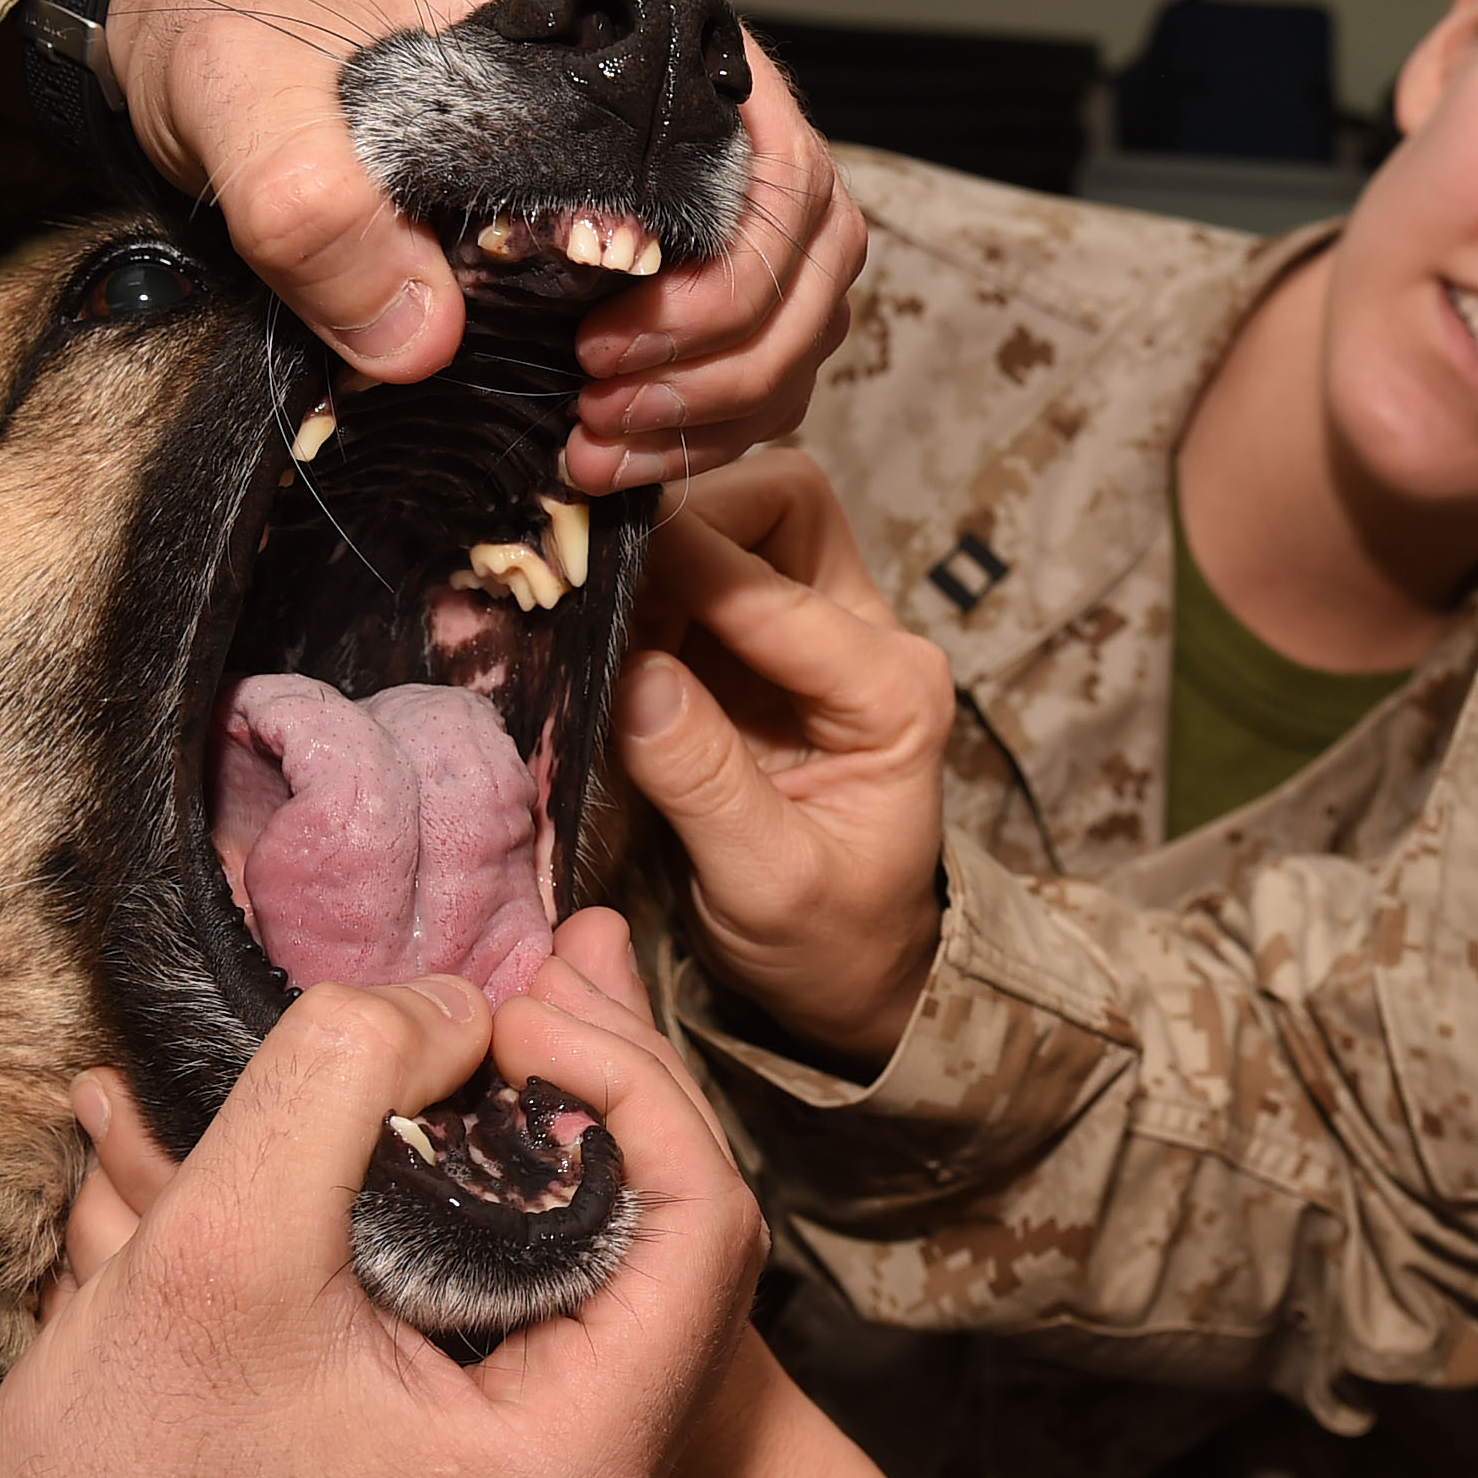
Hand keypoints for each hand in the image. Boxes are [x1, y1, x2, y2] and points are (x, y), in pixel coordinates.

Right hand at [0, 946, 765, 1477]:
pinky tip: (433, 1143)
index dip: (626, 1079)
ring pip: (610, 1279)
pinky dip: (501, 1222)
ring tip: (475, 1043)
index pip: (705, 1219)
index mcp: (578, 1467)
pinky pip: (543, 1327)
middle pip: (673, 1242)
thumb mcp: (217, 1242)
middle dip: (599, 1098)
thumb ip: (345, 1074)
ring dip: (550, 1152)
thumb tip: (451, 1004)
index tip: (510, 1011)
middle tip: (510, 995)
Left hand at [99, 0, 865, 488]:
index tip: (614, 349)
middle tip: (608, 416)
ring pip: (794, 295)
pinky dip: (700, 407)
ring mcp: (673, 151)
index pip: (776, 154)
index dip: (736, 279)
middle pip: (809, 239)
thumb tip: (421, 342)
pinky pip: (736, 331)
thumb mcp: (242, 98)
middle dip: (738, 355)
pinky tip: (606, 447)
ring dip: (729, 394)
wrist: (204, 32)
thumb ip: (309, 202)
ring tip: (603, 445)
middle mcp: (685, 71)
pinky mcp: (637, 222)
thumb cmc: (241, 30)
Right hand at [618, 450, 958, 1060]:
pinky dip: (645, 581)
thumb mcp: (768, 885)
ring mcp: (817, 634)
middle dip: (684, 519)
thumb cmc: (828, 938)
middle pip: (782, 506)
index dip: (686, 563)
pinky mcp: (762, 648)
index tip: (590, 558)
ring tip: (582, 598)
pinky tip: (593, 618)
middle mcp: (868, 641)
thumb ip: (703, 780)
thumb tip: (634, 676)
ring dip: (658, 546)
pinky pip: (703, 572)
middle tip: (589, 569)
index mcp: (895, 693)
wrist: (852, 971)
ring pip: (740, 522)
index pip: (784, 590)